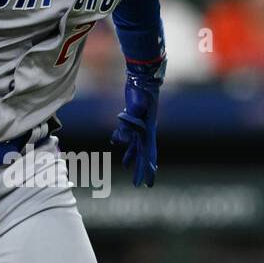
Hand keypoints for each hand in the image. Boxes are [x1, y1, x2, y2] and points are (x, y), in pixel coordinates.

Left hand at [111, 72, 160, 187]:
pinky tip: (114, 142)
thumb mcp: (138, 103)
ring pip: (135, 144)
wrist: (143, 77)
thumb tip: (123, 127)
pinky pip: (128, 132)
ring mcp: (140, 123)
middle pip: (143, 153)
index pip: (149, 153)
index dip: (148, 169)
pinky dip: (122, 139)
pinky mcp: (133, 116)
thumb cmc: (142, 89)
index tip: (148, 183)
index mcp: (148, 129)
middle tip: (138, 185)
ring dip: (131, 156)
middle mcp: (146, 129)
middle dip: (140, 169)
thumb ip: (131, 116)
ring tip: (125, 168)